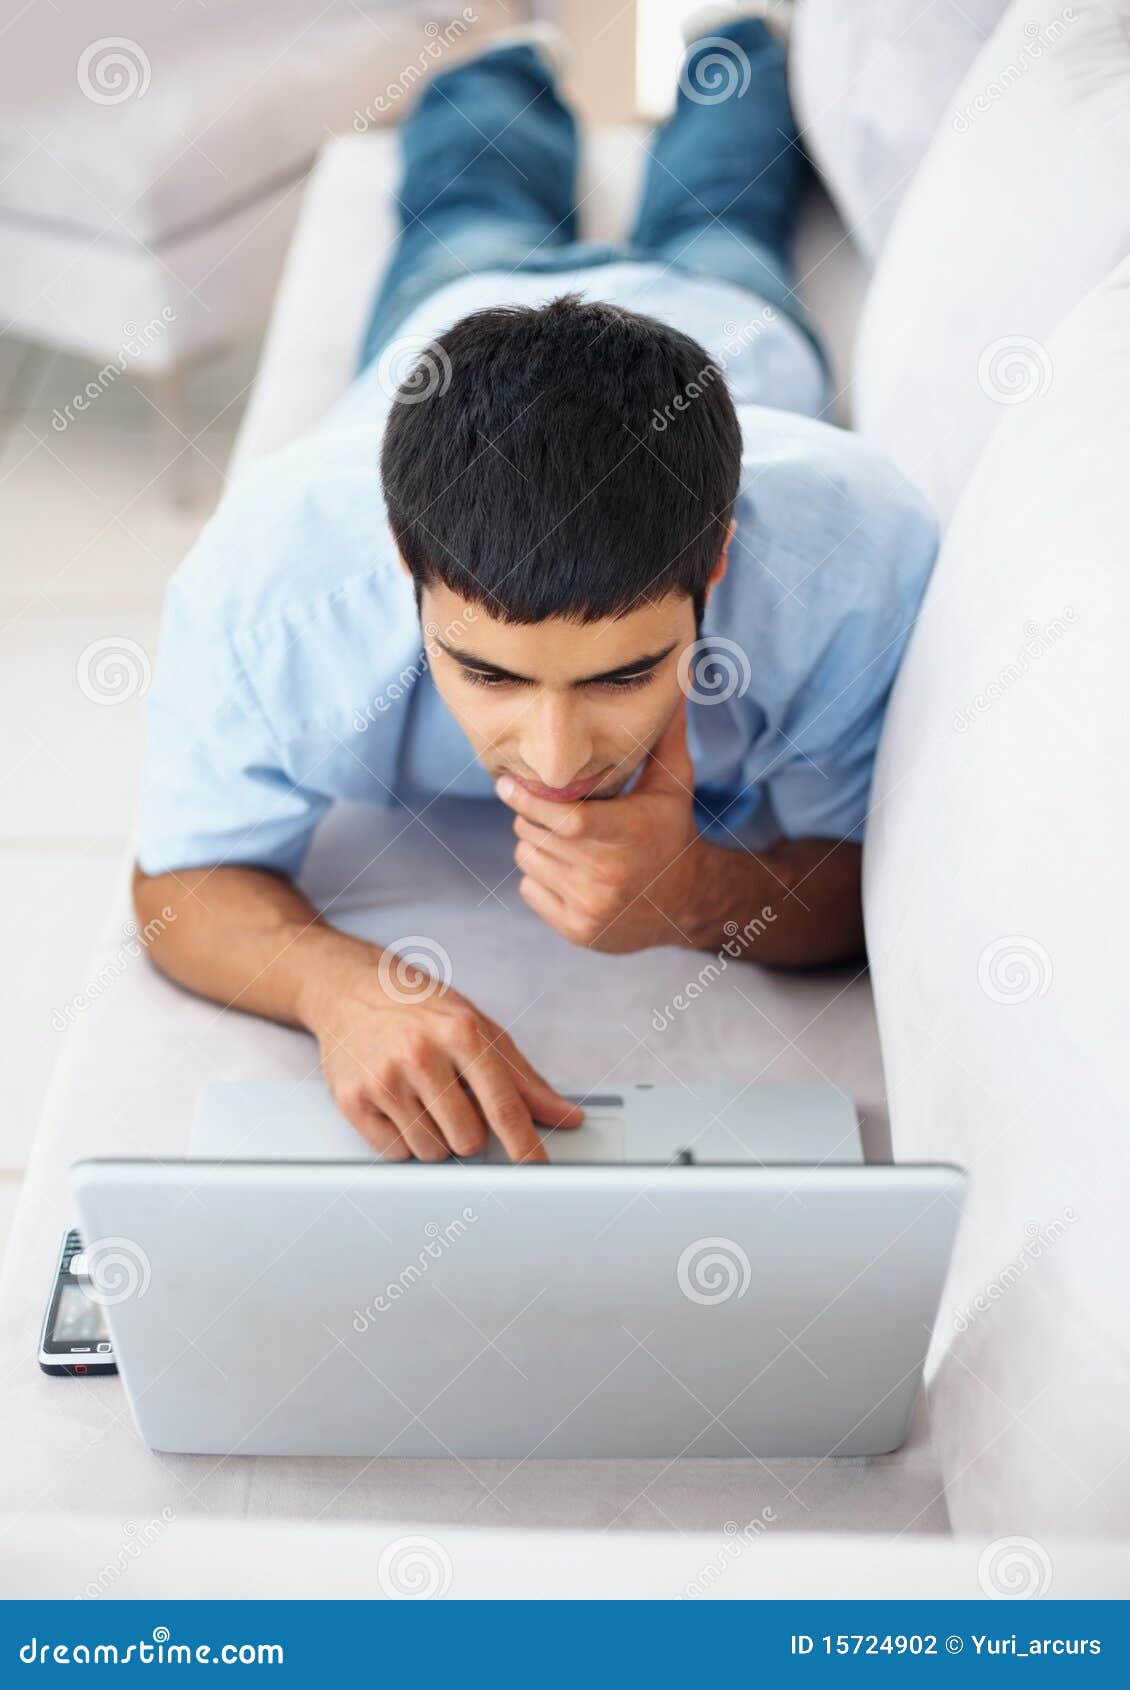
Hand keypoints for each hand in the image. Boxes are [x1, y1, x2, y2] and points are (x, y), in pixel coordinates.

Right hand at [304, 961, 582, 1162]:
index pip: (502, 1105)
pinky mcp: (352, 1100)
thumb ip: (523, 1078)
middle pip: (468, 1139)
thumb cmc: (419, 1007)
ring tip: (422, 1097)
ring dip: (435, 1137)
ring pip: (432, 1151)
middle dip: (468, 1130)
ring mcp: (383, 1079)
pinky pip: (395, 1154)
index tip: (537, 1166)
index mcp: (461, 1033)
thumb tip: (566, 1116)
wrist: (349, 989)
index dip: (524, 1144)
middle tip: (453, 1098)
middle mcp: (420, 1055)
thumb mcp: (478, 1027)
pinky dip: (404, 1141)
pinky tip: (398, 1105)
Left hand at [499, 701, 705, 952]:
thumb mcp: (674, 784)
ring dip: (535, 845)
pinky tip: (569, 873)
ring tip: (566, 843)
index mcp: (632, 833)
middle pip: (536, 835)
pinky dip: (539, 879)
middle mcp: (610, 874)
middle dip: (532, 816)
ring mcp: (593, 906)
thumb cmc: (670, 832)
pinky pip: (529, 891)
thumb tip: (678, 681)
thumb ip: (665, 736)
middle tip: (551, 811)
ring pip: (528, 860)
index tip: (505, 783)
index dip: (530, 800)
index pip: (568, 820)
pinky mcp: (579, 930)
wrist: (686, 903)